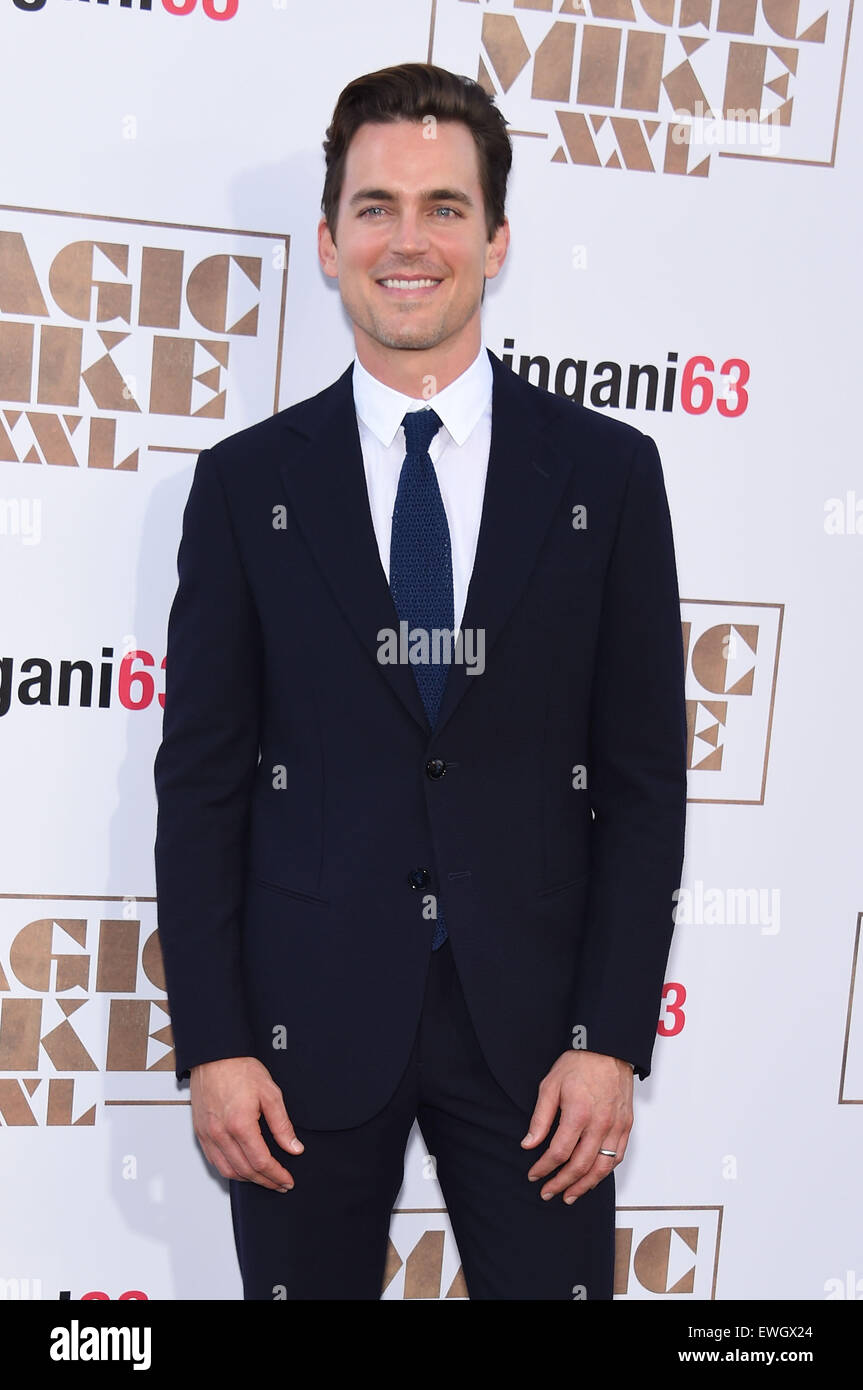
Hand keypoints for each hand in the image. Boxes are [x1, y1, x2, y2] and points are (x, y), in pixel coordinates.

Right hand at [190, 1056, 303, 1191]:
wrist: (214, 1056)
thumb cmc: (240, 1069)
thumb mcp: (270, 1093)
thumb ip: (282, 1125)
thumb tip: (294, 1148)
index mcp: (240, 1124)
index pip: (261, 1162)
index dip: (277, 1175)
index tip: (287, 1180)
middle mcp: (220, 1134)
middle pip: (245, 1171)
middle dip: (265, 1181)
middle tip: (280, 1183)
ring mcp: (208, 1135)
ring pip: (227, 1171)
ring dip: (247, 1179)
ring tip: (264, 1179)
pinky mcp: (200, 1133)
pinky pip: (214, 1161)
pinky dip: (230, 1170)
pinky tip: (242, 1169)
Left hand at [521, 1050, 632, 1202]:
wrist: (608, 1049)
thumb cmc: (578, 1064)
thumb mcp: (550, 1086)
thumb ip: (540, 1118)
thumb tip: (528, 1144)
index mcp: (578, 1113)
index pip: (558, 1152)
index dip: (544, 1168)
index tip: (534, 1175)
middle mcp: (600, 1124)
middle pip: (580, 1165)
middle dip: (561, 1183)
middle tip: (548, 1192)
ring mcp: (616, 1126)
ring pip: (601, 1167)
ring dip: (584, 1185)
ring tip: (569, 1195)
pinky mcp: (626, 1125)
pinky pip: (617, 1156)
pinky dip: (604, 1172)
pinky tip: (592, 1178)